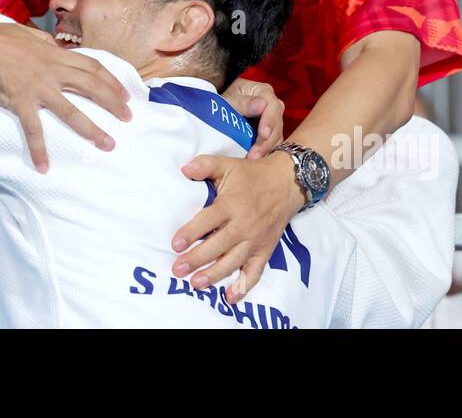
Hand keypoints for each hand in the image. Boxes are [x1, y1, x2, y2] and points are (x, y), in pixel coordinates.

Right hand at [0, 16, 130, 171]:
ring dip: (91, 129)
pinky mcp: (17, 99)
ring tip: (107, 144)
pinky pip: (32, 129)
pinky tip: (44, 166)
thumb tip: (53, 47)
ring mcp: (36, 85)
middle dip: (113, 104)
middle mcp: (51, 69)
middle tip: (129, 119)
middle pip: (91, 86)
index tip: (125, 94)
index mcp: (54, 54)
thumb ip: (44, 44)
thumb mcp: (26, 35)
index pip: (92, 66)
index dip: (111, 81)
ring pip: (71, 110)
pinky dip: (39, 149)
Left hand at [170, 151, 305, 301]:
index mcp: (232, 204)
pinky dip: (244, 286)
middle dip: (197, 258)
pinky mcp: (265, 250)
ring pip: (233, 261)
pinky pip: (255, 271)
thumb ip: (204, 165)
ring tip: (196, 283)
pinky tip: (230, 297)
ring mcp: (255, 240)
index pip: (209, 220)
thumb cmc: (252, 175)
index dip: (191, 232)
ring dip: (214, 274)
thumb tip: (184, 169)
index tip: (175, 244)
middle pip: (218, 245)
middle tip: (178, 269)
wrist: (287, 183)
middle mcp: (244, 224)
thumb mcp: (227, 165)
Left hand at [221, 78, 284, 158]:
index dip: (269, 121)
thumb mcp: (229, 98)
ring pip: (275, 138)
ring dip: (265, 151)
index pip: (273, 106)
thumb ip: (243, 102)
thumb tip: (261, 105)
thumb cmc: (221, 99)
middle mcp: (272, 106)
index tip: (263, 134)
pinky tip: (253, 163)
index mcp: (264, 92)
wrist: (215, 107)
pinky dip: (263, 154)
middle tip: (255, 156)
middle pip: (276, 125)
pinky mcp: (269, 135)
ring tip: (251, 162)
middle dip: (266, 142)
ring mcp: (271, 121)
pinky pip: (271, 146)